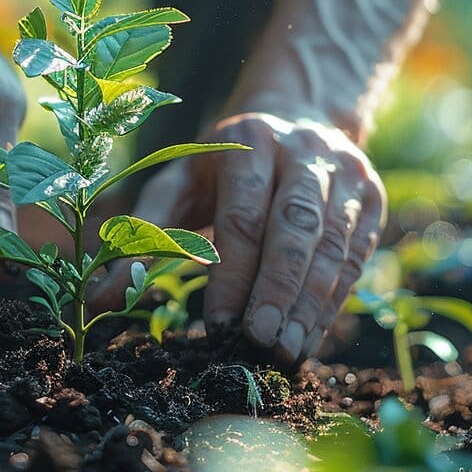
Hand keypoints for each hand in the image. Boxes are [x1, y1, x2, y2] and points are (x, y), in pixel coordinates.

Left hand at [119, 113, 385, 365]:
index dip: (232, 275)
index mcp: (248, 141)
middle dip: (278, 291)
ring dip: (310, 305)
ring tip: (287, 352)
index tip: (217, 326)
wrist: (299, 119)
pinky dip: (333, 302)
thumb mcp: (176, 189)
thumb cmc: (222, 170)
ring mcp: (346, 172)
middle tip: (261, 343)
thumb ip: (141, 239)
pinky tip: (311, 336)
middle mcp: (304, 150)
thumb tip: (99, 300)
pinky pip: (356, 257)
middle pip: (295, 228)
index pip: (241, 217)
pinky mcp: (372, 197)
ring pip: (333, 246)